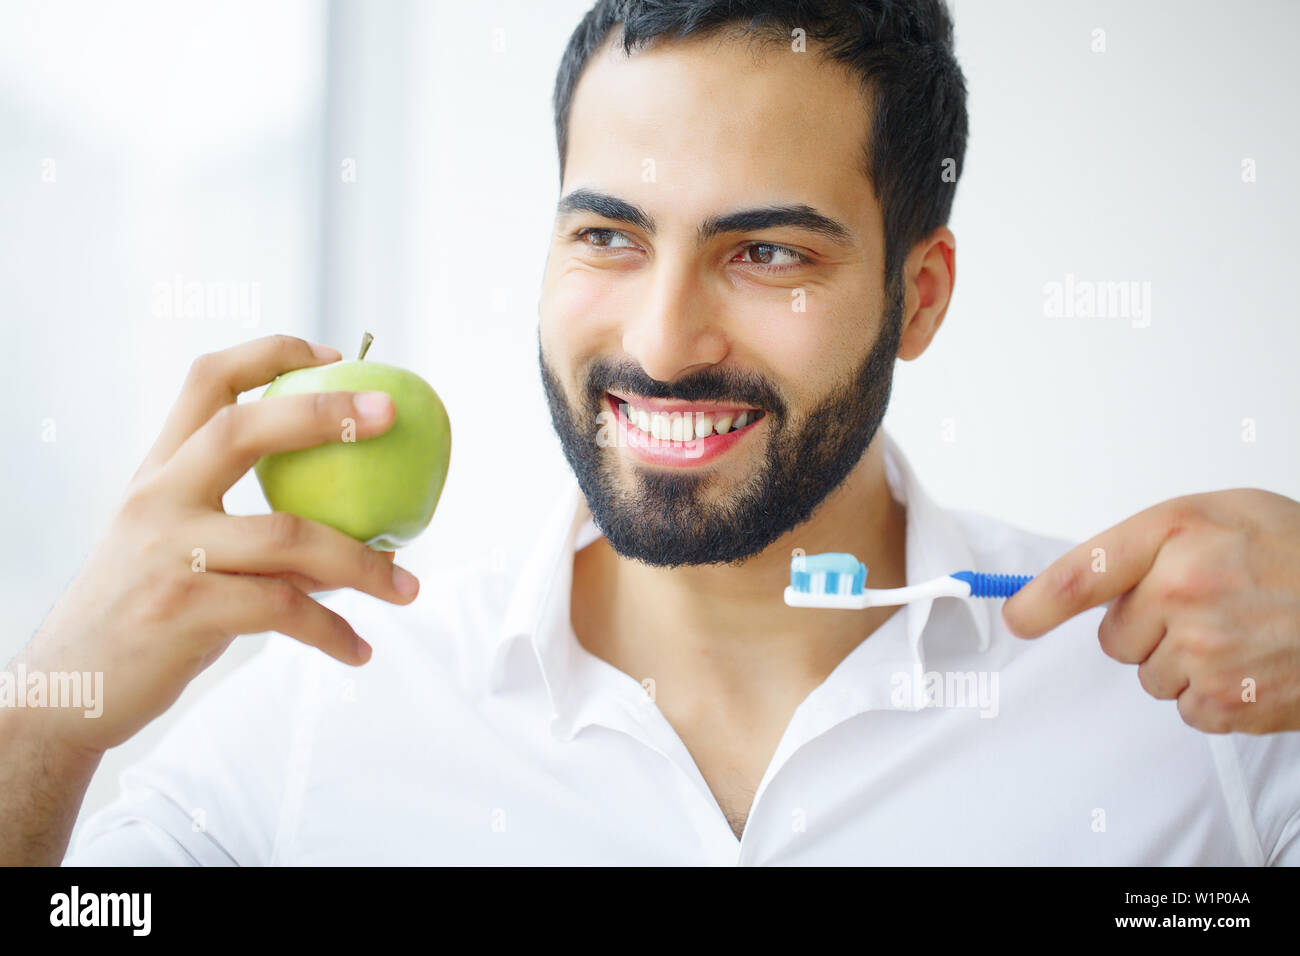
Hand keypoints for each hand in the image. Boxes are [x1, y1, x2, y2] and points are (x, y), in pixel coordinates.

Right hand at [12, 334, 420, 755]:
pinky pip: (283, 610)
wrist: (66, 692)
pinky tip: (358, 650)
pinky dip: (331, 631)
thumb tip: (359, 534)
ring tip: (409, 588)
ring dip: (363, 564)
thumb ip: (254, 532)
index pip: (207, 382)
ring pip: (288, 537)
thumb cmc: (144, 617)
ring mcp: (167, 553)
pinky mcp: (181, 611)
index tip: (334, 357)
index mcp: (159, 473)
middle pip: (242, 431)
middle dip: (324, 414)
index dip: (271, 355)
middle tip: (391, 415)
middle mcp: (158, 500)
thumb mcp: (182, 553)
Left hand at [1001, 488, 1299, 733]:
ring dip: (1182, 661)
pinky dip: (1213, 694)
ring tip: (1239, 632)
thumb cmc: (1296, 553)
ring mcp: (1206, 652)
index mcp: (1176, 536)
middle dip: (1147, 626)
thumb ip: (1147, 545)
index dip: (1038, 602)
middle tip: (1205, 605)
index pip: (1082, 574)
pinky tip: (1252, 663)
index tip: (1014, 617)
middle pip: (1115, 637)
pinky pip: (1186, 708)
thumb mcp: (1218, 515)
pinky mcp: (1230, 703)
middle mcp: (1184, 593)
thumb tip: (1079, 587)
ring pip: (1149, 675)